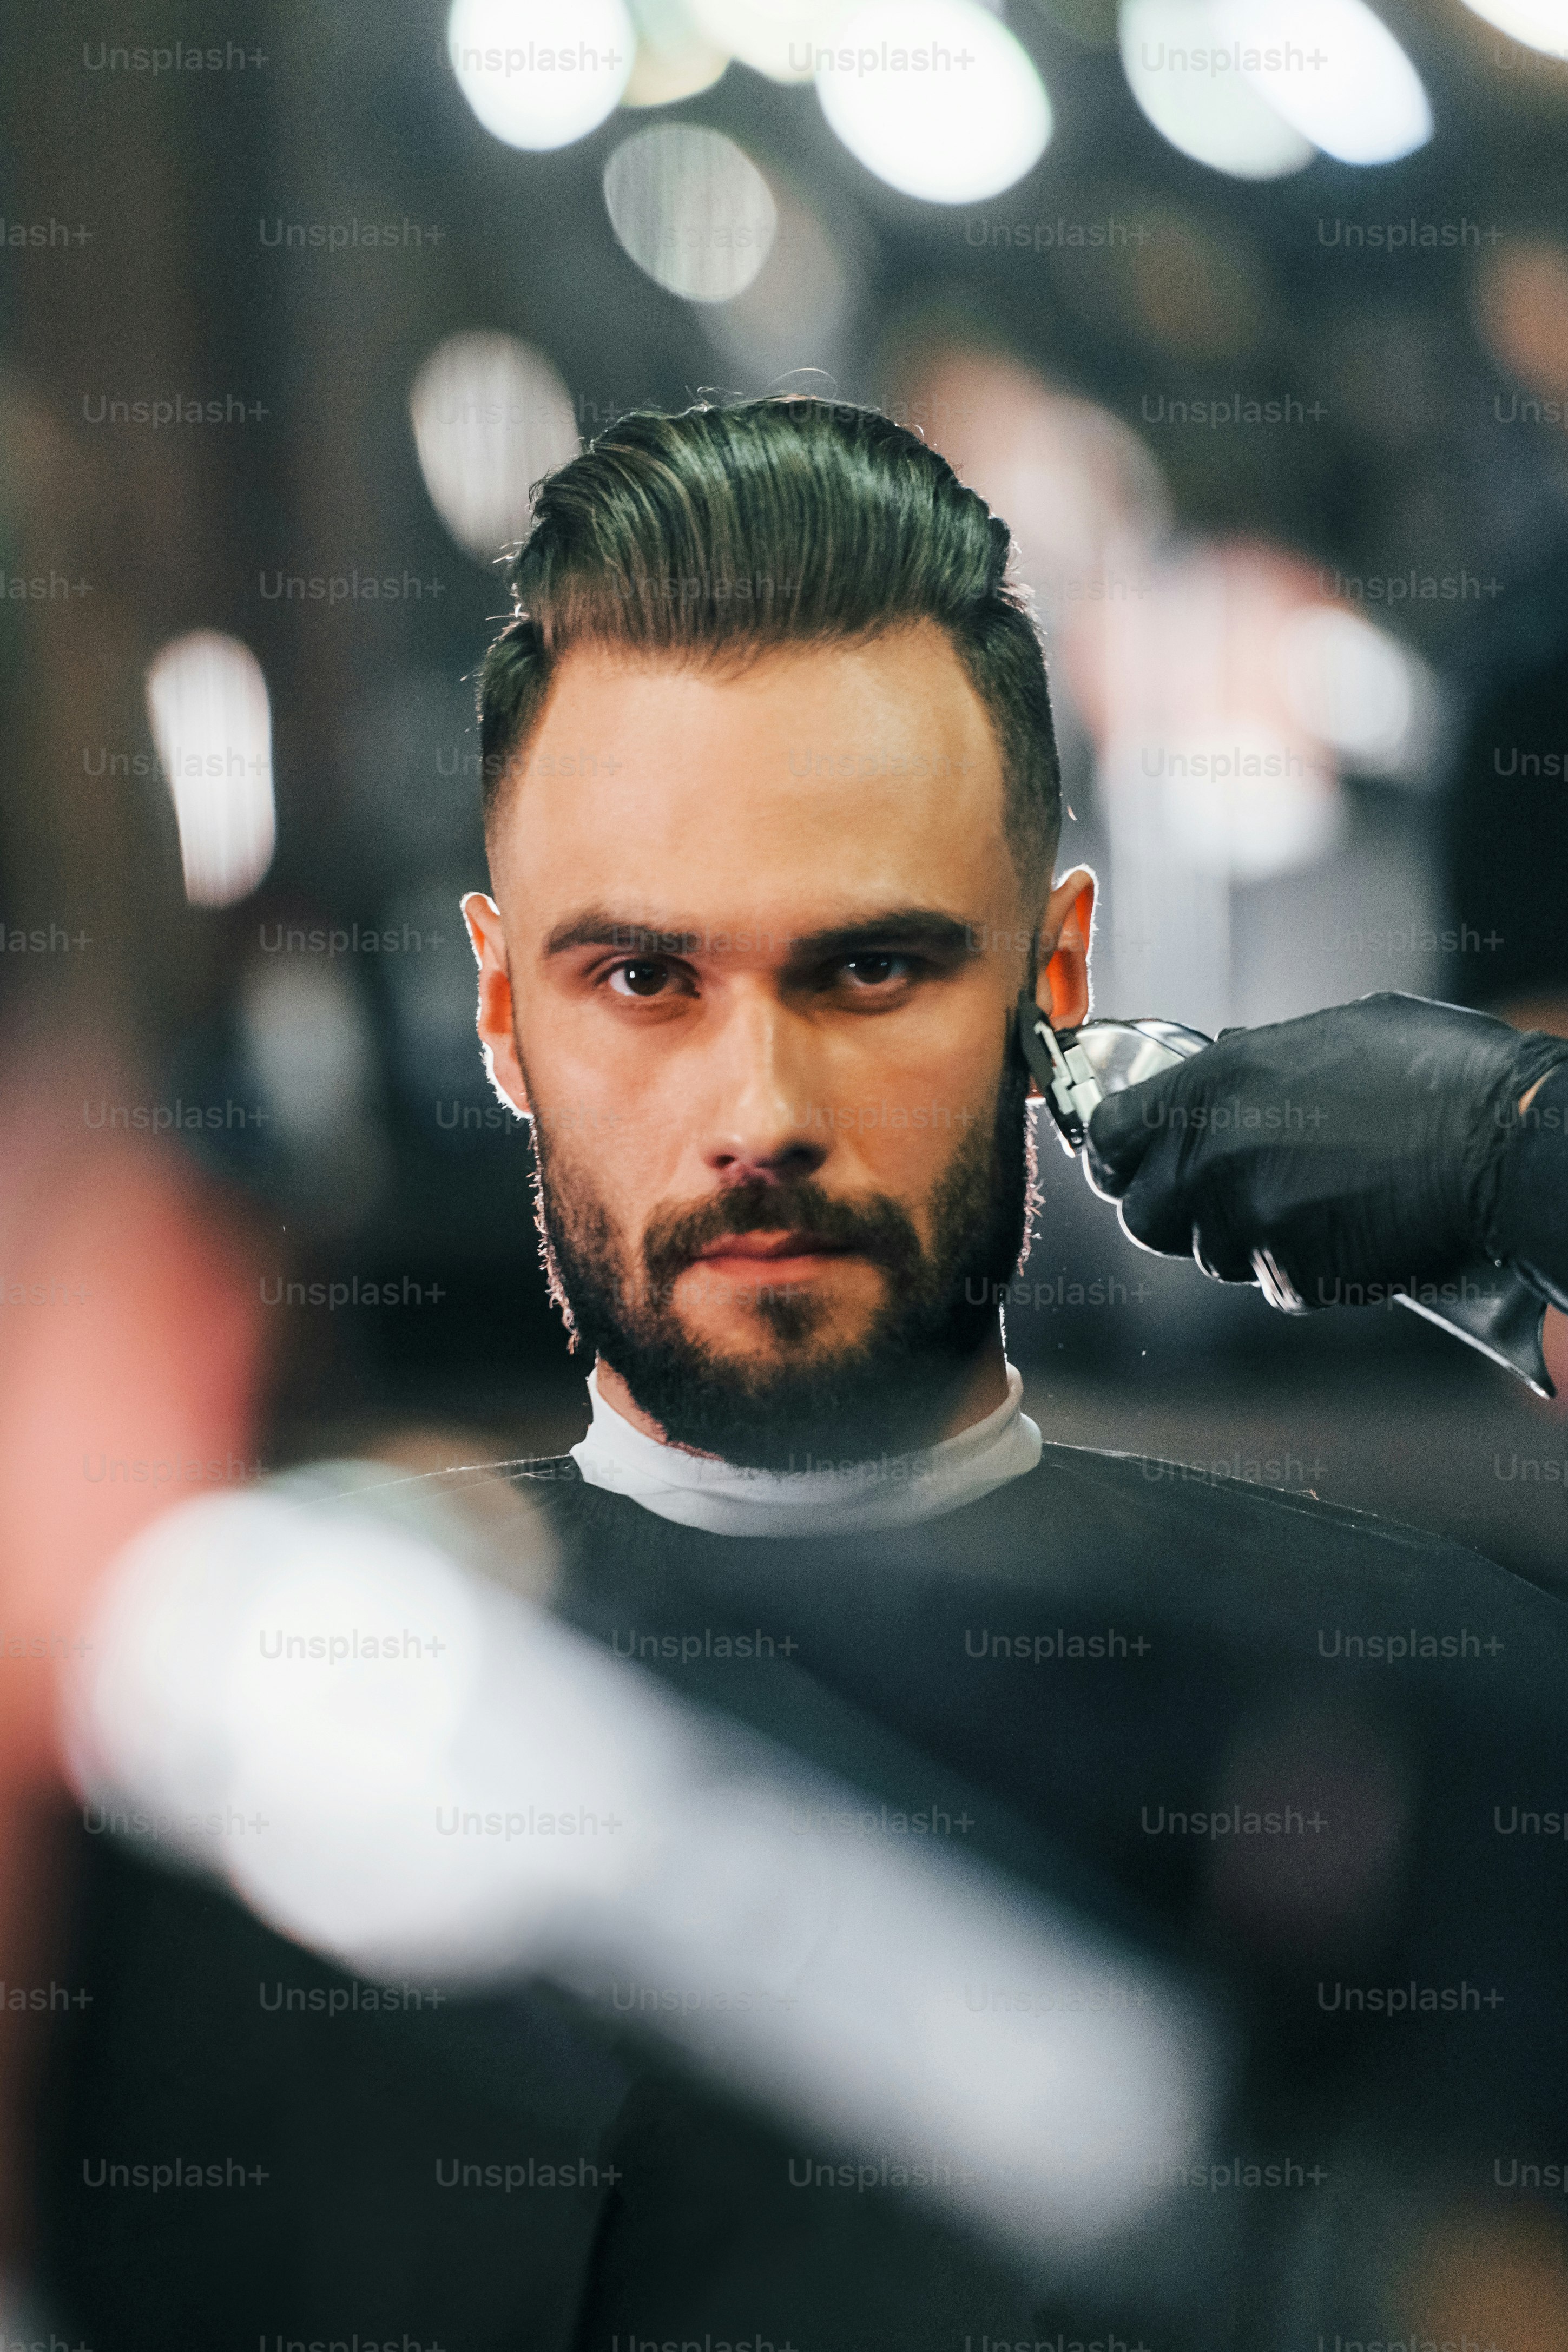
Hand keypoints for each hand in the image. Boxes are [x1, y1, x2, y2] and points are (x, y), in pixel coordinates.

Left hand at [1084, 993, 1567, 1309]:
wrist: (1504, 1144)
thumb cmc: (1435, 1073)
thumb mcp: (1331, 1032)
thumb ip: (1256, 1059)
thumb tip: (1228, 1059)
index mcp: (1213, 1086)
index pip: (1106, 1135)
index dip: (1114, 1153)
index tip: (1126, 1158)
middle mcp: (1213, 1158)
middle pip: (1142, 1213)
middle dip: (1171, 1208)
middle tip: (1214, 1193)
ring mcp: (1249, 1224)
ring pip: (1207, 1254)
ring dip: (1239, 1236)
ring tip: (1302, 1202)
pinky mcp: (1292, 1278)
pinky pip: (1270, 1282)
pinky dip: (1296, 1266)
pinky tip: (1342, 1229)